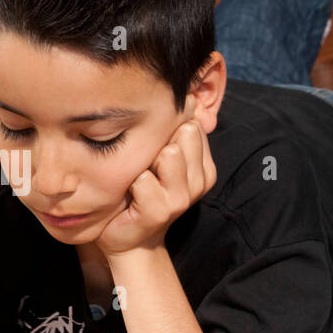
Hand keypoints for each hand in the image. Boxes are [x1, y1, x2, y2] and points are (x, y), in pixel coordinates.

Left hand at [95, 95, 216, 257]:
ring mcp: (182, 198)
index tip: (155, 148)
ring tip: (138, 177)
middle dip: (159, 141)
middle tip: (145, 164)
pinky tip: (129, 194)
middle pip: (184, 134)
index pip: (193, 125)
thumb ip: (175, 132)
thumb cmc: (140, 192)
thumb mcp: (161, 159)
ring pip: (168, 154)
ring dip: (145, 162)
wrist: (128, 237)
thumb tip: (185, 95)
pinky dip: (130, 183)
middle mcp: (199, 181)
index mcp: (204, 168)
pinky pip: (143, 179)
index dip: (168, 129)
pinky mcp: (161, 211)